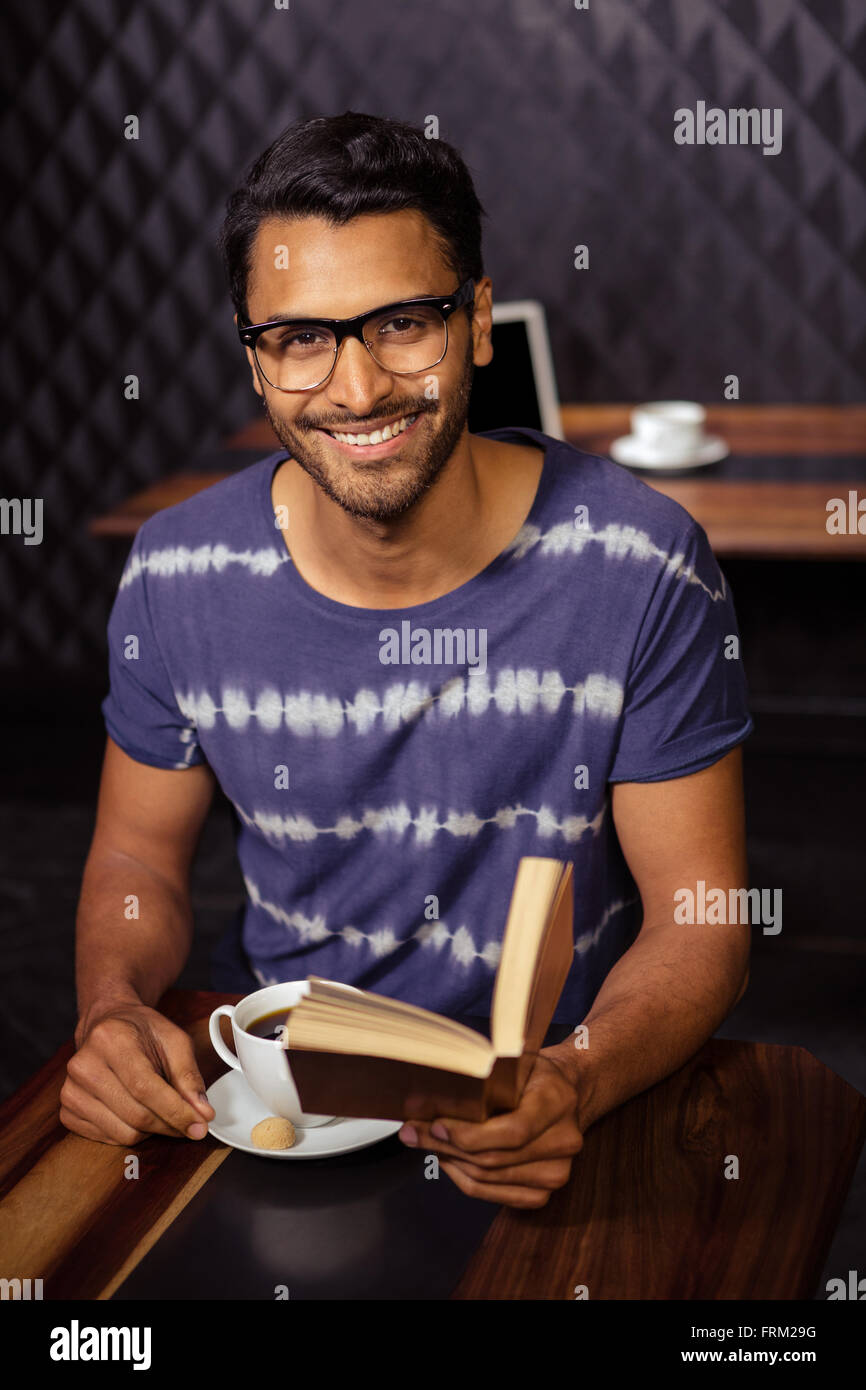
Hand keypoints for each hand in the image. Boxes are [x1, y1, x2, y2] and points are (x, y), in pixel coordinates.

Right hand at [60, 1001, 214, 1144]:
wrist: (106, 1024)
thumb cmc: (142, 1031)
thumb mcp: (174, 1040)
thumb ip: (189, 1076)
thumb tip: (202, 1113)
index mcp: (110, 1039)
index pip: (145, 1088)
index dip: (176, 1112)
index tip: (199, 1127)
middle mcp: (84, 1065)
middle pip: (136, 1115)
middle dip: (169, 1124)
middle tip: (189, 1122)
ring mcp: (71, 1089)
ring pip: (124, 1132)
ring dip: (152, 1130)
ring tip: (160, 1109)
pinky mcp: (67, 1110)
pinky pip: (108, 1138)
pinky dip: (131, 1132)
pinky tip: (136, 1110)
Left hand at [398, 1049, 583, 1207]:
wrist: (566, 1095)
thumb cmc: (532, 1075)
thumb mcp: (513, 1061)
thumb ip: (481, 1075)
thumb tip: (428, 1094)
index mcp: (557, 1101)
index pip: (513, 1131)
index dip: (470, 1134)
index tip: (436, 1125)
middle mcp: (564, 1141)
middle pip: (494, 1159)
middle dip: (446, 1146)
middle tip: (413, 1132)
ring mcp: (557, 1173)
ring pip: (488, 1179)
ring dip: (450, 1162)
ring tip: (426, 1142)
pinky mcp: (543, 1193)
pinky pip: (493, 1196)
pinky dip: (464, 1179)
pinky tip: (448, 1159)